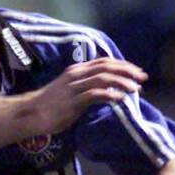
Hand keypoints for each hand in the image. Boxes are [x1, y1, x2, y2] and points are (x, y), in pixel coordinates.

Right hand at [30, 57, 146, 133]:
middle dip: (128, 71)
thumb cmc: (51, 105)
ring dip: (122, 82)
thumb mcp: (70, 90)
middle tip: (143, 78)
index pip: (104, 62)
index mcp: (77, 70)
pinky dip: (110, 95)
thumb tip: (107, 90)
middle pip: (107, 67)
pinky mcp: (73, 101)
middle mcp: (77, 75)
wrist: (31, 113)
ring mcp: (74, 87)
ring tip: (135, 88)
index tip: (137, 71)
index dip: (123, 65)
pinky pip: (95, 95)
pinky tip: (120, 99)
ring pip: (103, 78)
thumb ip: (87, 87)